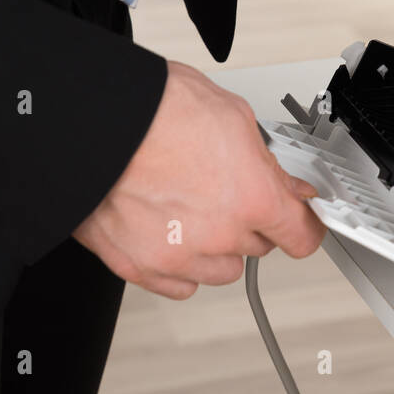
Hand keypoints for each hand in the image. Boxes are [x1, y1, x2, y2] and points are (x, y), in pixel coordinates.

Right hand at [73, 61, 323, 299]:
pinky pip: (180, 285)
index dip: (304, 225)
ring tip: (192, 206)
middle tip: (226, 189)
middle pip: (259, 246)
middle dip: (251, 220)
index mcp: (251, 196)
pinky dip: (181, 265)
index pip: (301, 235)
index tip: (301, 223)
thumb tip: (284, 180)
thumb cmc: (153, 108)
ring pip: (222, 269)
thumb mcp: (233, 116)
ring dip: (218, 246)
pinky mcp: (139, 267)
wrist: (89, 120)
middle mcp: (220, 234)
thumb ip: (266, 159)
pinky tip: (171, 232)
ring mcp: (179, 256)